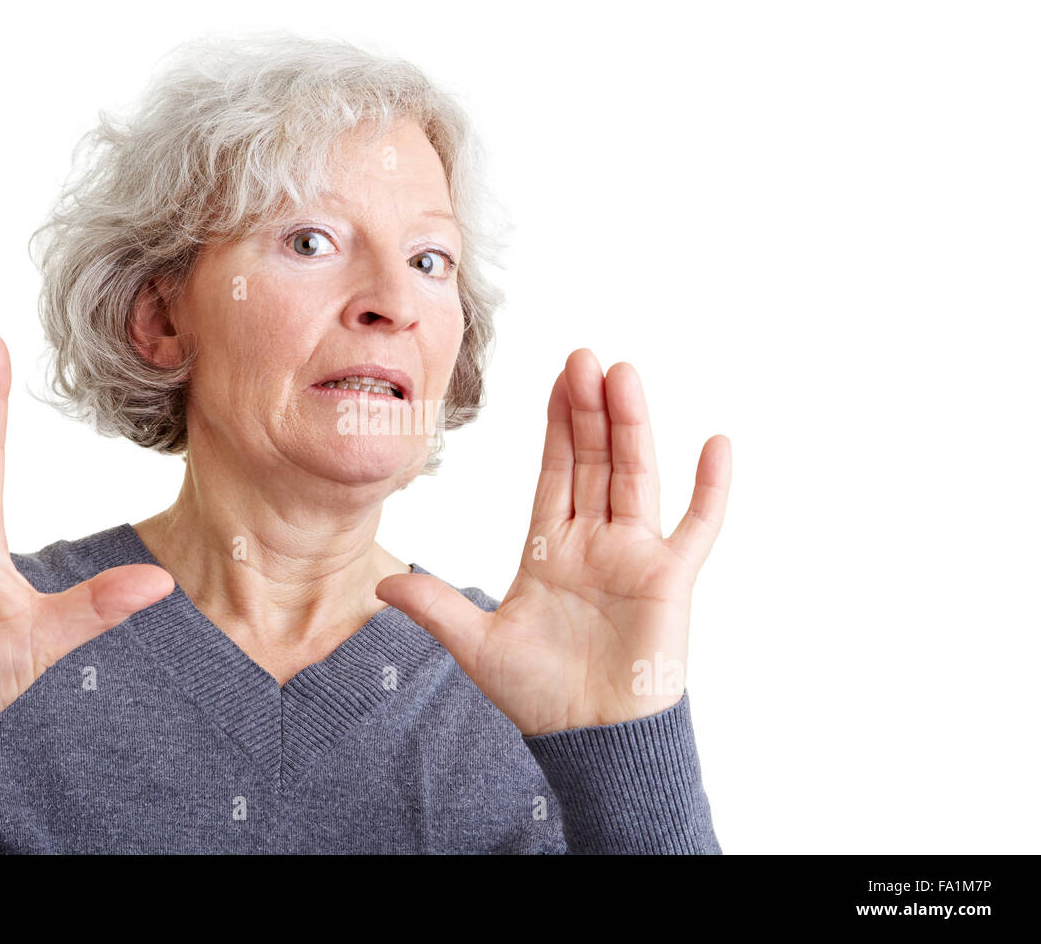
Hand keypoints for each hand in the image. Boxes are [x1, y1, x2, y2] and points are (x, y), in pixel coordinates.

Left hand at [377, 349, 730, 735]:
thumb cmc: (540, 696)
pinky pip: (697, 527)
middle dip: (588, 411)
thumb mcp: (477, 646)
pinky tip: (715, 444)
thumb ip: (436, 608)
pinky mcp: (670, 580)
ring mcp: (635, 557)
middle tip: (584, 357)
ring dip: (632, 427)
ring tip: (625, 375)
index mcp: (550, 549)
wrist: (589, 741)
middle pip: (594, 462)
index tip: (559, 378)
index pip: (554, 472)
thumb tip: (382, 583)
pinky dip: (710, 489)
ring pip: (636, 477)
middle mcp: (595, 543)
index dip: (557, 426)